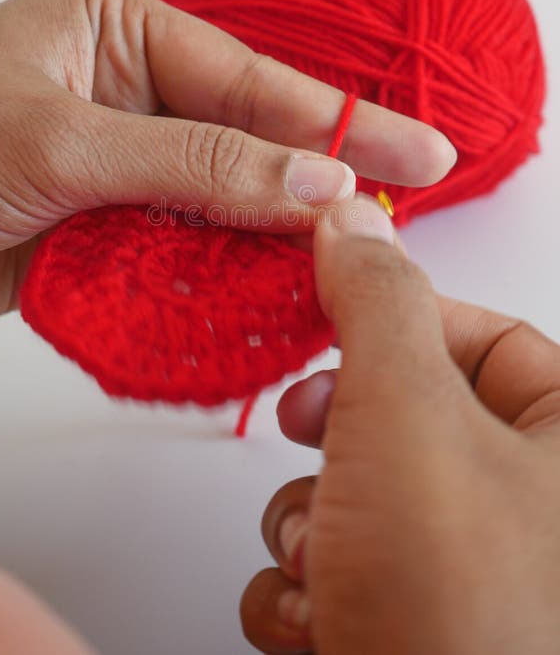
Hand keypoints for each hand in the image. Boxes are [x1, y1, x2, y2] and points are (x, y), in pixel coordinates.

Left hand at [0, 0, 454, 324]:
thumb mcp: (64, 142)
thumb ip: (196, 165)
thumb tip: (313, 186)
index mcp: (123, 31)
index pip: (255, 80)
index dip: (340, 125)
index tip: (417, 156)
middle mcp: (131, 91)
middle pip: (251, 141)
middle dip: (319, 185)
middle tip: (401, 215)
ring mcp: (123, 163)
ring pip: (222, 204)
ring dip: (273, 241)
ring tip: (346, 268)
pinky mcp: (107, 225)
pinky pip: (183, 249)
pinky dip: (220, 278)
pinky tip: (266, 295)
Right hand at [241, 196, 559, 654]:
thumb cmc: (457, 608)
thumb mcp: (407, 414)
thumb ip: (376, 303)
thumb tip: (350, 223)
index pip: (485, 336)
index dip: (396, 320)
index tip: (328, 321)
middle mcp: (529, 511)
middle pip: (404, 417)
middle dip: (337, 441)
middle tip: (313, 437)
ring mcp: (463, 576)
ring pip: (354, 497)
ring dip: (312, 523)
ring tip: (326, 564)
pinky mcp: (405, 631)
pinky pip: (337, 573)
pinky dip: (307, 591)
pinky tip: (321, 624)